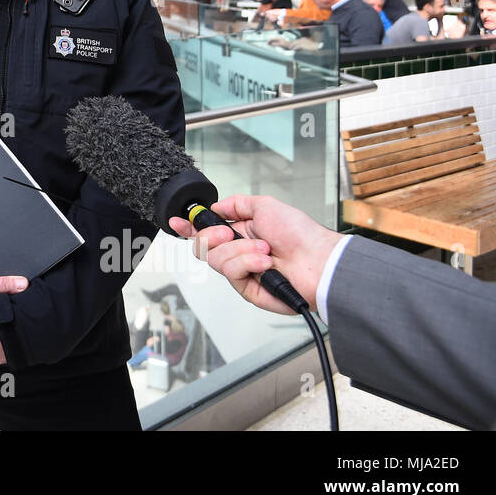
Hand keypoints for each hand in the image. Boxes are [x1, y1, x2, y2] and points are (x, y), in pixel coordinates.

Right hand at [168, 194, 341, 315]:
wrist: (319, 261)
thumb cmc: (301, 234)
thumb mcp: (265, 206)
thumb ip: (237, 204)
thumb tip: (217, 207)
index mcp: (241, 232)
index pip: (207, 231)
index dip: (189, 227)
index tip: (177, 221)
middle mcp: (239, 252)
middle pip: (203, 247)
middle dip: (213, 237)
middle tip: (231, 234)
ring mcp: (243, 272)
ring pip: (216, 260)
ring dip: (240, 252)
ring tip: (265, 251)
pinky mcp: (249, 290)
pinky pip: (233, 274)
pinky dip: (248, 265)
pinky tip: (266, 264)